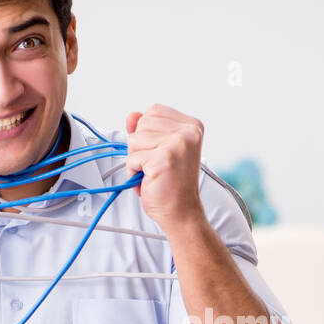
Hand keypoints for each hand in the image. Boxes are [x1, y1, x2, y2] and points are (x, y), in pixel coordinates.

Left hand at [124, 104, 206, 234]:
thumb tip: (131, 115)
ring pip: (133, 140)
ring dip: (137, 160)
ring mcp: (177, 144)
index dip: (148, 133)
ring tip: (153, 173)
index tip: (161, 152)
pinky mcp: (164, 159)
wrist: (181, 212)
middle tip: (157, 165)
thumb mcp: (160, 149)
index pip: (153, 111)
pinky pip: (132, 158)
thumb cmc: (172, 183)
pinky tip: (150, 180)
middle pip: (141, 124)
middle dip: (141, 147)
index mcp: (191, 126)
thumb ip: (146, 129)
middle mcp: (188, 132)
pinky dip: (134, 172)